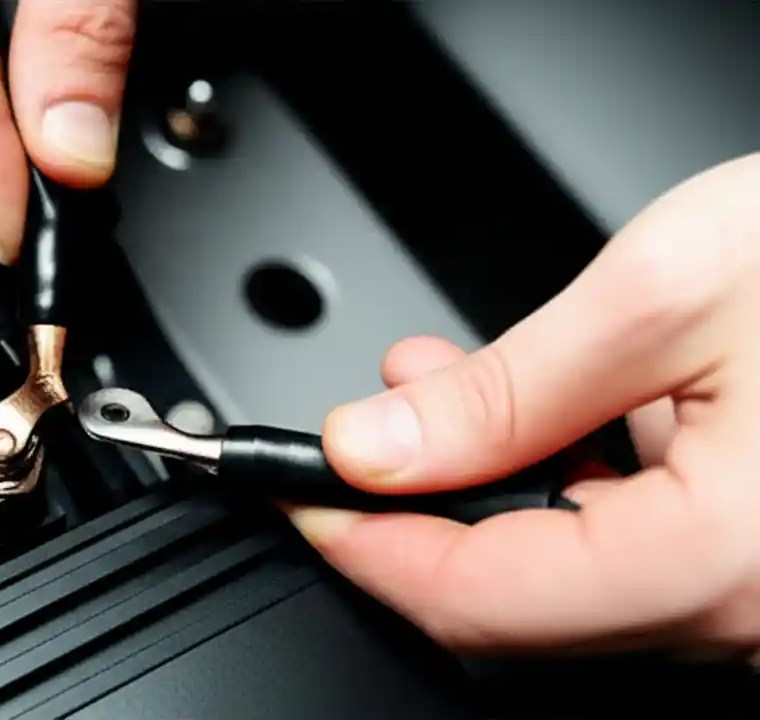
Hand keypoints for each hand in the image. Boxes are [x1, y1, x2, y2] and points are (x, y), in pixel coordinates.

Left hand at [287, 153, 759, 662]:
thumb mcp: (664, 294)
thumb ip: (505, 391)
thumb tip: (382, 447)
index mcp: (720, 563)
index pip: (476, 598)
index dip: (365, 544)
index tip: (302, 491)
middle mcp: (749, 610)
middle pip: (513, 596)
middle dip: (418, 506)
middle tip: (370, 421)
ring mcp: (758, 592)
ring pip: (565, 572)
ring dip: (484, 484)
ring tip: (440, 389)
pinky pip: (630, 549)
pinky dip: (559, 484)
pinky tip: (538, 412)